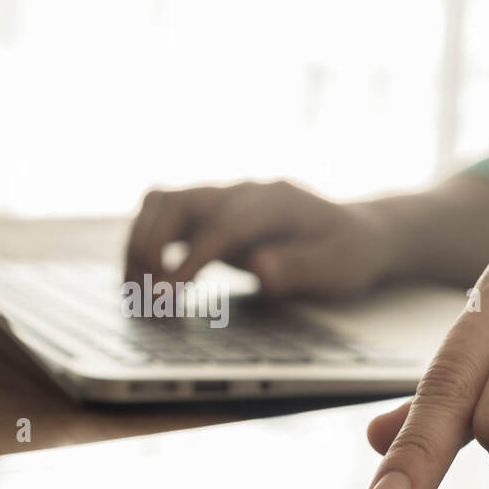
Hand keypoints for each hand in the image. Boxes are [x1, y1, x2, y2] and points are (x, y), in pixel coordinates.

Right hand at [124, 180, 406, 296]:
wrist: (353, 234)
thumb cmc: (347, 253)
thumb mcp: (340, 266)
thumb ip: (302, 267)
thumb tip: (260, 268)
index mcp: (277, 199)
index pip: (224, 223)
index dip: (192, 257)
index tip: (169, 292)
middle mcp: (242, 191)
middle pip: (179, 201)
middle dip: (153, 247)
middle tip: (148, 298)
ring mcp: (222, 198)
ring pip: (161, 202)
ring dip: (140, 243)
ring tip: (136, 291)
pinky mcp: (208, 214)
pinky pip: (161, 216)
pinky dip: (144, 245)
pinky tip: (143, 282)